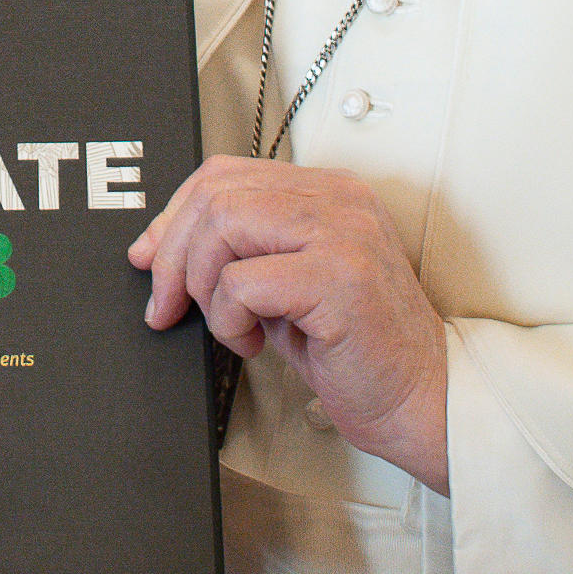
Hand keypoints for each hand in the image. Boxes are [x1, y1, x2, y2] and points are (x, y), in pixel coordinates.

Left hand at [131, 157, 451, 492]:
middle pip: (216, 194)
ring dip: (202, 285)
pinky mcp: (339, 277)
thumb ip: (238, 254)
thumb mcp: (287, 287)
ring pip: (223, 224)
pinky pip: (241, 282)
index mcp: (328, 192)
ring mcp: (343, 233)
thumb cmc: (356, 350)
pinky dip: (229, 319)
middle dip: (174, 254)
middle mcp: (339, 200)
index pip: (226, 173)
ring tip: (229, 324)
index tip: (151, 258)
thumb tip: (159, 247)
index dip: (174, 215)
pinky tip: (255, 342)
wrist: (421, 400)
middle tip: (169, 304)